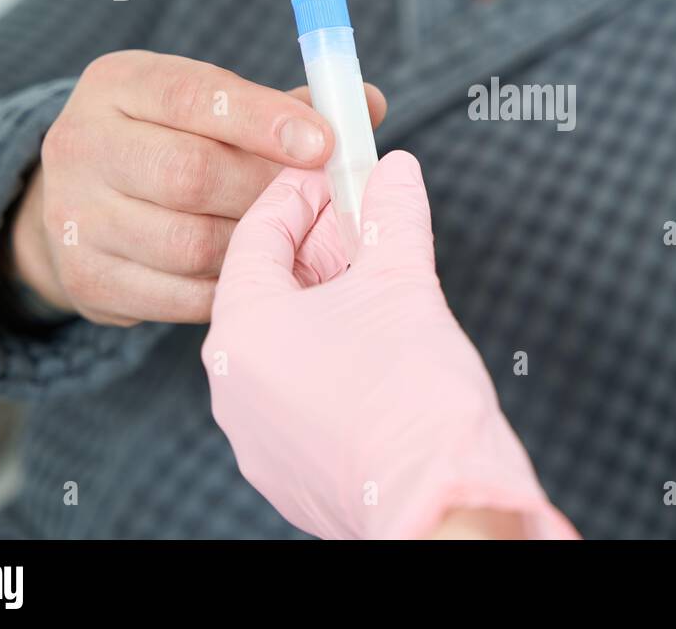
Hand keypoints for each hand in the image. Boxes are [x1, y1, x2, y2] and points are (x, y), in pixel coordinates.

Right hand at [9, 50, 385, 325]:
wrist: (85, 200)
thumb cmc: (177, 139)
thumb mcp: (213, 104)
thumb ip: (287, 105)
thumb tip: (366, 102)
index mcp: (119, 84)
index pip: (193, 95)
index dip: (264, 120)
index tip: (325, 144)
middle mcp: (80, 144)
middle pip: (190, 174)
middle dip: (267, 191)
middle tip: (319, 202)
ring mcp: (74, 217)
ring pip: (188, 242)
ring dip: (254, 244)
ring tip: (292, 237)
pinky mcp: (87, 280)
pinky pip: (179, 296)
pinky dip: (230, 287)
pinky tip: (257, 272)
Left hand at [203, 151, 578, 539]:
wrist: (441, 503)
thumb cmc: (413, 400)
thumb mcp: (404, 283)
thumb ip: (393, 217)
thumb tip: (396, 173)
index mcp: (243, 333)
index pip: (256, 237)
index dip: (299, 194)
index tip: (336, 173)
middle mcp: (234, 386)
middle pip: (268, 289)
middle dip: (319, 247)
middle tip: (366, 220)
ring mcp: (258, 435)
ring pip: (284, 343)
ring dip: (327, 301)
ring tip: (379, 279)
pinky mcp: (288, 468)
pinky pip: (299, 391)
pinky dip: (331, 354)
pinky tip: (377, 343)